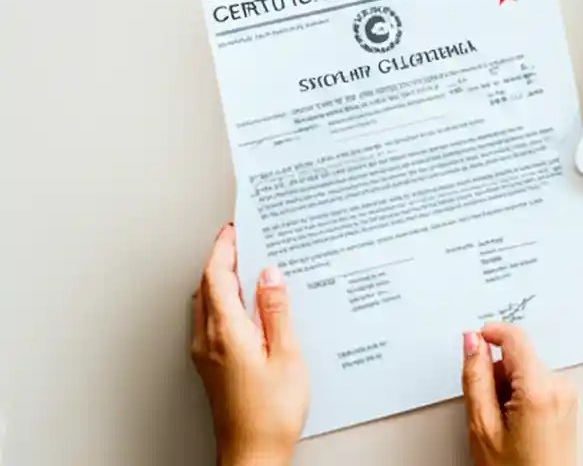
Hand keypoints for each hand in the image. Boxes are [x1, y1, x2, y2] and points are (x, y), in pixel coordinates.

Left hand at [191, 223, 308, 465]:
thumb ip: (276, 311)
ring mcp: (205, 355)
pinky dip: (224, 303)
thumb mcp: (286, 355)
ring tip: (246, 268)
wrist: (253, 453)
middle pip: (207, 287)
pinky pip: (211, 322)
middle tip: (243, 241)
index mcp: (226, 332)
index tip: (234, 230)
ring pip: (206, 304)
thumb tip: (270, 275)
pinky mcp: (210, 367)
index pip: (216, 276)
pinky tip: (245, 307)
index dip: (224, 249)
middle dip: (222, 260)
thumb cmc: (271, 413)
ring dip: (221, 282)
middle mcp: (207, 340)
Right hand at [461, 323, 578, 465]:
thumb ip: (475, 377)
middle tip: (485, 405)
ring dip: (508, 386)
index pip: (515, 338)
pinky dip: (521, 395)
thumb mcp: (482, 426)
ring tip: (501, 421)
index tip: (474, 340)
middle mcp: (560, 386)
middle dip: (496, 373)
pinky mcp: (567, 402)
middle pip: (520, 356)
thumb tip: (472, 343)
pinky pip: (538, 384)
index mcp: (541, 389)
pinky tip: (515, 422)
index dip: (490, 333)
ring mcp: (567, 395)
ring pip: (527, 370)